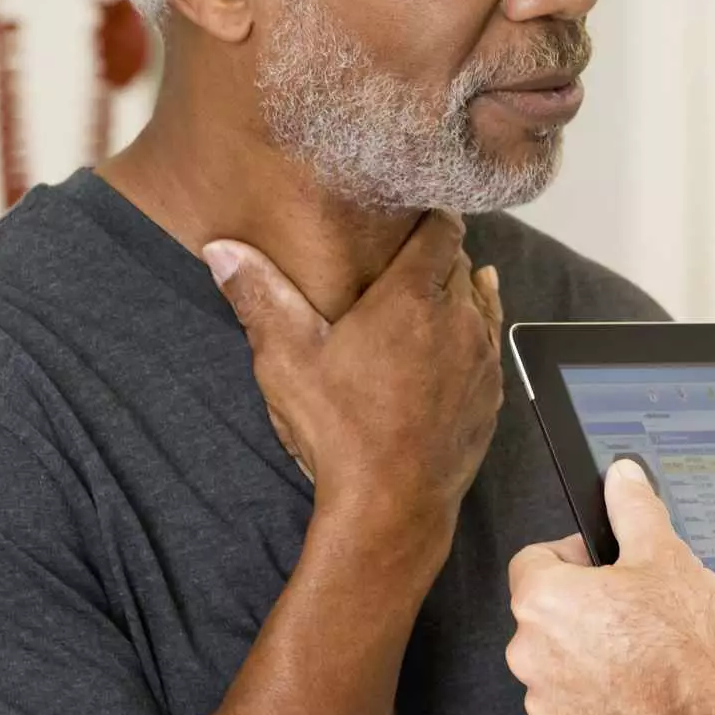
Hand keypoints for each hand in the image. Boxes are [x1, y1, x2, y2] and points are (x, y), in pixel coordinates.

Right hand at [203, 210, 504, 531]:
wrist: (392, 502)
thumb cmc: (337, 428)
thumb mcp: (287, 358)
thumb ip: (260, 296)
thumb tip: (222, 246)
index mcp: (413, 297)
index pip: (442, 229)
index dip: (431, 215)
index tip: (413, 211)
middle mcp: (458, 318)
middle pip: (460, 263)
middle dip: (438, 253)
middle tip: (410, 250)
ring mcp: (482, 357)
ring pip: (481, 300)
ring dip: (461, 289)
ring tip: (439, 281)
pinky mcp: (492, 391)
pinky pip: (492, 342)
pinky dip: (477, 328)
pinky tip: (464, 329)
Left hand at [505, 459, 714, 714]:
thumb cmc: (692, 641)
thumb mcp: (666, 553)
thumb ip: (632, 508)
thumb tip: (621, 477)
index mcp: (544, 600)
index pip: (534, 560)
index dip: (573, 557)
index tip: (607, 568)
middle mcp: (531, 655)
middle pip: (546, 616)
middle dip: (583, 609)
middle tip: (635, 609)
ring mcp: (547, 705)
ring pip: (559, 664)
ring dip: (589, 656)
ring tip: (641, 653)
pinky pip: (573, 710)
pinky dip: (598, 701)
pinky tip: (638, 690)